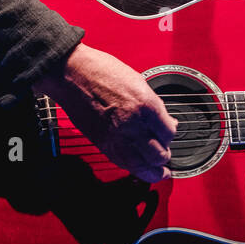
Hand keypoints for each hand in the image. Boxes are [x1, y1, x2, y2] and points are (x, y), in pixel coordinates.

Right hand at [37, 43, 177, 181]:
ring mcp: (117, 137)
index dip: (171, 134)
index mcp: (146, 106)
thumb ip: (154, 106)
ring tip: (160, 172)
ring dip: (153, 171)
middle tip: (166, 153)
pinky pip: (123, 163)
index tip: (170, 133)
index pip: (169, 133)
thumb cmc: (102, 72)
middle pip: (159, 154)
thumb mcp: (139, 83)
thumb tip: (165, 120)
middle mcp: (133, 125)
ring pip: (142, 166)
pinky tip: (140, 168)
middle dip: (165, 155)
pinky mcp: (102, 144)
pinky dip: (134, 168)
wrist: (73, 74)